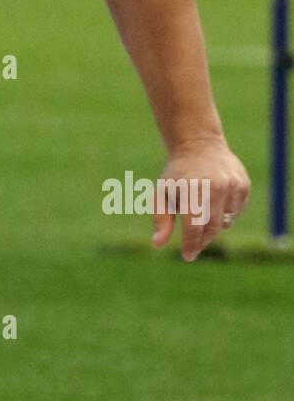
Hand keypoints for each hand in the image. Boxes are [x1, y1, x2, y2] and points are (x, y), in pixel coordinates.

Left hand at [152, 138, 250, 260]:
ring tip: (201, 211)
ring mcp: (233, 185)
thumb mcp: (162, 193)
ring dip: (214, 225)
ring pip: (225, 222)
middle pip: (212, 228)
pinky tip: (214, 200)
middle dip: (202, 240)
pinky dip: (226, 213)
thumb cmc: (176, 173)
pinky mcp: (243, 185)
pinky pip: (236, 211)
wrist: (199, 144)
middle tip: (194, 246)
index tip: (188, 256)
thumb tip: (156, 245)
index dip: (191, 245)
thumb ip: (161, 219)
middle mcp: (216, 187)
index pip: (195, 227)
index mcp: (193, 189)